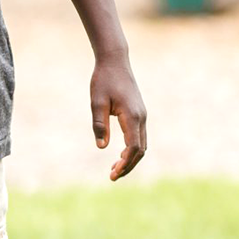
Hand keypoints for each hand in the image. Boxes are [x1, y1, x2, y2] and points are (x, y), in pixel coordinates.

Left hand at [91, 55, 145, 179]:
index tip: (113, 174)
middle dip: (128, 165)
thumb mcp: (96, 102)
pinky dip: (133, 149)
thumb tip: (101, 147)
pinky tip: (121, 154)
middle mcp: (141, 118)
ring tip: (115, 169)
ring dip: (131, 158)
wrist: (115, 62)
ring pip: (142, 144)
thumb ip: (99, 125)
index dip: (125, 163)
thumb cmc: (103, 80)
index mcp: (132, 116)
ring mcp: (142, 115)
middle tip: (112, 176)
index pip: (133, 147)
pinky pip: (139, 136)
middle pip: (140, 150)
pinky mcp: (139, 113)